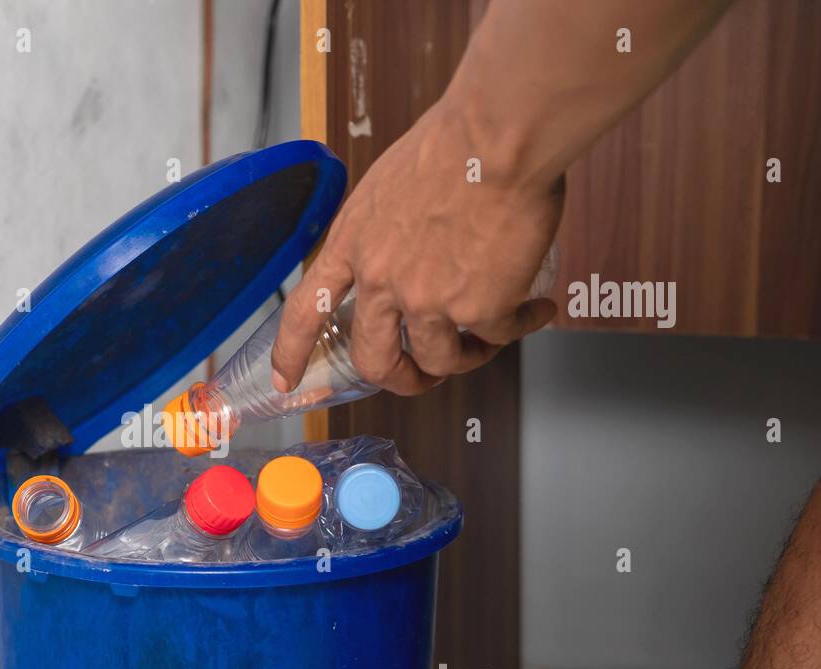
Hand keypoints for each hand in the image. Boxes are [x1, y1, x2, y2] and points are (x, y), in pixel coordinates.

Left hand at [271, 101, 563, 395]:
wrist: (498, 135)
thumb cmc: (452, 144)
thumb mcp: (385, 188)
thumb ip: (382, 230)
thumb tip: (401, 250)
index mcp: (352, 245)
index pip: (305, 311)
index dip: (291, 352)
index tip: (285, 381)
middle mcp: (381, 280)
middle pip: (373, 360)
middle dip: (400, 379)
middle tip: (422, 377)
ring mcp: (428, 300)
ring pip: (439, 361)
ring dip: (467, 358)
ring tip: (489, 340)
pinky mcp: (480, 308)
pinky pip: (499, 337)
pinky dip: (521, 327)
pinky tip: (535, 312)